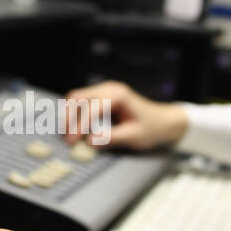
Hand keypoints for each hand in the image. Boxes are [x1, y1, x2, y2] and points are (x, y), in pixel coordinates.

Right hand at [62, 80, 188, 149]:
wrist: (164, 121)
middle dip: (68, 118)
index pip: (91, 108)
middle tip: (66, 138)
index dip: (79, 126)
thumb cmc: (152, 128)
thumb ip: (111, 138)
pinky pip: (83, 101)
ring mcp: (106, 90)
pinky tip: (78, 128)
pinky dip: (77, 113)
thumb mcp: (134, 137)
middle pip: (77, 97)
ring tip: (70, 134)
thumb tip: (90, 142)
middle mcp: (110, 89)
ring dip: (70, 115)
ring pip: (77, 98)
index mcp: (118, 96)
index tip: (72, 141)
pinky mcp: (103, 96)